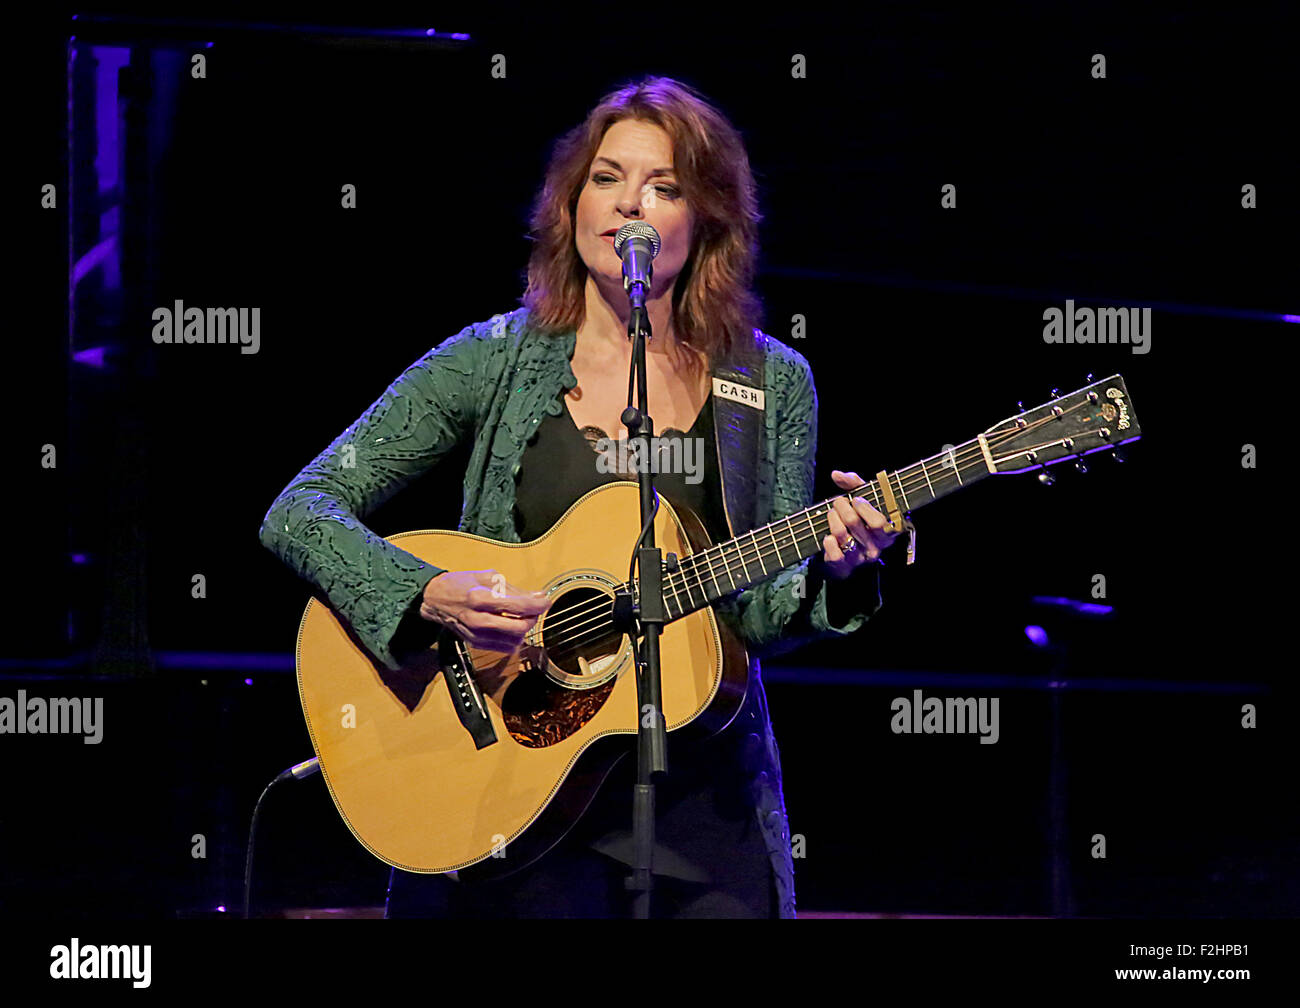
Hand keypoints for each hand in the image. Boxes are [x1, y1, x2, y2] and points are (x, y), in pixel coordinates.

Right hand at [419, 570, 551, 652]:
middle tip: (533, 609)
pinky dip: (513, 638)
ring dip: (523, 629)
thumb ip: (514, 589)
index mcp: (481, 598)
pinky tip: (509, 626)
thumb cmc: (460, 585)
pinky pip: (505, 647)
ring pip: (514, 640)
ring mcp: (477, 635)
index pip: (518, 606)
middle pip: (519, 628)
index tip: (546, 600)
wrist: (435, 600)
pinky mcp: (477, 644)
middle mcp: (478, 619)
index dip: (538, 605)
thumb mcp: (487, 577)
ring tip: (519, 616)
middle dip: (532, 618)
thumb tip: (538, 596)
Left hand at [820, 470, 899, 578]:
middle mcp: (876, 547)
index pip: (879, 522)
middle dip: (841, 506)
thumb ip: (854, 484)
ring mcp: (860, 558)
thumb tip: (837, 475)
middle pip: (853, 522)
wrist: (847, 551)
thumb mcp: (862, 500)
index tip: (856, 500)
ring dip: (832, 519)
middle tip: (838, 503)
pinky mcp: (845, 567)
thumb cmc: (860, 520)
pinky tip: (828, 537)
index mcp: (888, 532)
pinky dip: (828, 542)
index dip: (864, 507)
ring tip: (832, 514)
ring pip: (840, 533)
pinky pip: (835, 554)